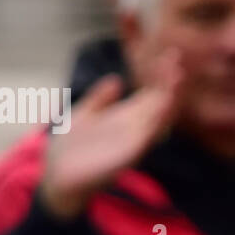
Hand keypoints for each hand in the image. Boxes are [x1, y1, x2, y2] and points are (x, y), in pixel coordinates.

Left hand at [39, 48, 184, 220]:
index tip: (168, 53)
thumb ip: (100, 99)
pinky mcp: (128, 155)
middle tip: (176, 57)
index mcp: (125, 118)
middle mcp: (135, 128)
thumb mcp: (83, 115)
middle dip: (171, 81)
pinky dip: (158, 121)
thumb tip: (116, 79)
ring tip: (179, 76)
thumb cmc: (69, 152)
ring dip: (171, 98)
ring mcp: (134, 142)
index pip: (150, 92)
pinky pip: (148, 137)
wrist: (56, 181)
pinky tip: (164, 105)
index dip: (159, 73)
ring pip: (161, 118)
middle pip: (161, 101)